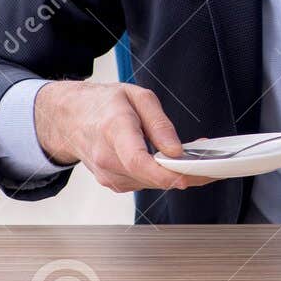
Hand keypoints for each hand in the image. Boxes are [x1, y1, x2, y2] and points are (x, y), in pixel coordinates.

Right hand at [34, 82, 212, 192]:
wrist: (69, 118)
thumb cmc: (103, 104)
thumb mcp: (137, 96)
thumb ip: (159, 123)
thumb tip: (177, 150)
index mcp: (113, 129)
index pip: (138, 160)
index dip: (164, 173)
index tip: (188, 175)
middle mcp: (106, 157)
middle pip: (150, 176)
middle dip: (184, 172)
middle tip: (212, 162)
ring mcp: (107, 174)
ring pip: (150, 183)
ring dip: (174, 173)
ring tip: (193, 156)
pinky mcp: (113, 183)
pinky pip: (144, 183)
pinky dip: (161, 175)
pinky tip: (170, 161)